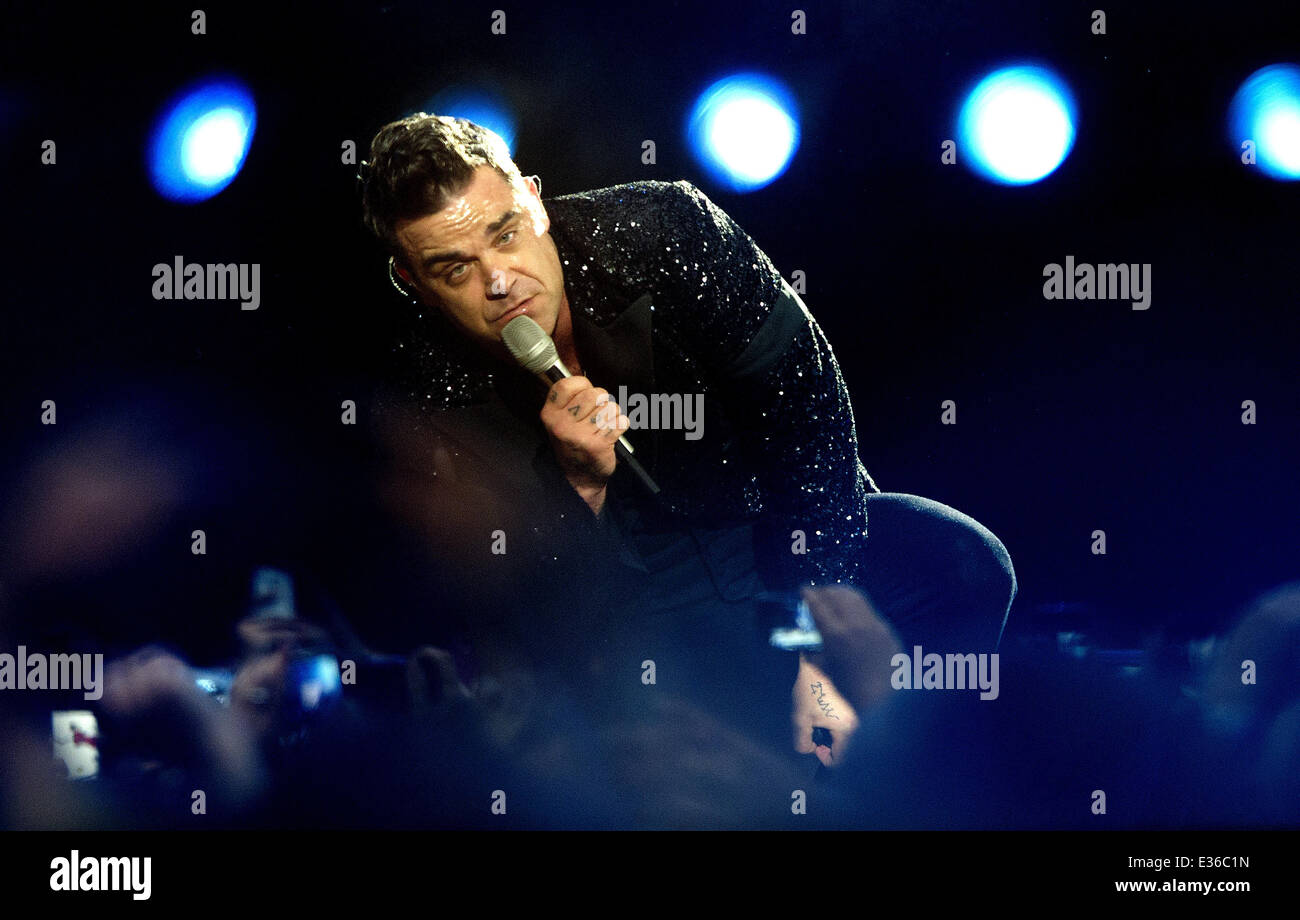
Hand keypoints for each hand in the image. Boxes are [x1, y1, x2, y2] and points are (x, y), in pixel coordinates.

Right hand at [540, 375, 628, 513]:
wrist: (579, 478)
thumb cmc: (573, 443)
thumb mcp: (560, 420)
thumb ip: (569, 398)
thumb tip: (584, 378)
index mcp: (550, 413)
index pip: (570, 383)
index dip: (583, 386)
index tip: (584, 397)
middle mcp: (561, 423)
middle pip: (595, 393)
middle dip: (602, 402)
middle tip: (596, 417)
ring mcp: (579, 435)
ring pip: (610, 407)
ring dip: (612, 415)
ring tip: (603, 427)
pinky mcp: (597, 444)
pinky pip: (620, 421)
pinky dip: (620, 426)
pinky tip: (610, 435)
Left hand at [791, 655, 858, 767]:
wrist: (811, 671)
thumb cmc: (807, 693)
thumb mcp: (800, 721)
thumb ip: (803, 743)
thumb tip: (811, 749)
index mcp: (847, 728)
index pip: (841, 759)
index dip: (825, 758)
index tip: (814, 747)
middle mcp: (855, 725)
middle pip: (844, 751)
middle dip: (827, 749)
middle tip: (814, 737)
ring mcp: (853, 718)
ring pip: (843, 742)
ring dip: (828, 740)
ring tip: (816, 727)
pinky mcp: (848, 713)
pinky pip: (842, 732)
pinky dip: (831, 732)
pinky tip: (821, 722)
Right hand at [800, 585, 902, 716]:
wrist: (884, 703)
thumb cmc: (849, 691)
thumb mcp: (825, 670)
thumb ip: (814, 653)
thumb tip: (806, 644)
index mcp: (836, 635)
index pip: (818, 605)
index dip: (808, 595)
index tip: (802, 589)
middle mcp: (855, 625)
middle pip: (837, 595)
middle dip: (824, 590)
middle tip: (817, 592)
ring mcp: (875, 626)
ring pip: (856, 597)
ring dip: (842, 593)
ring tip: (834, 595)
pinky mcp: (888, 631)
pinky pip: (870, 612)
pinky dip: (857, 608)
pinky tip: (853, 614)